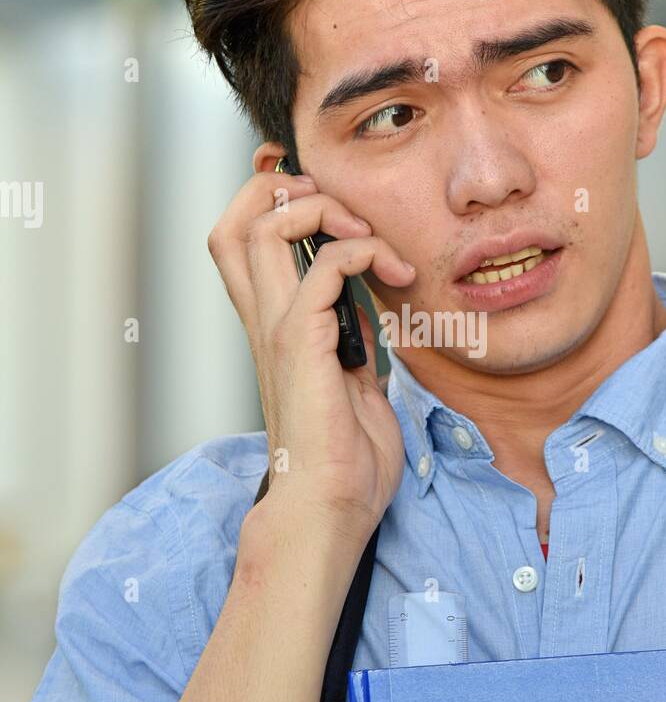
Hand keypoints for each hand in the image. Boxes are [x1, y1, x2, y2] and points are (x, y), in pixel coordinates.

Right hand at [207, 154, 413, 539]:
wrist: (330, 509)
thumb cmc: (344, 462)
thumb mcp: (355, 384)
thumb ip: (352, 342)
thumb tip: (368, 310)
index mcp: (274, 327)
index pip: (244, 240)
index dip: (275, 202)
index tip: (337, 209)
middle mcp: (264, 321)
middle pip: (238, 220)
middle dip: (292, 191)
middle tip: (348, 214)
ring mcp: (278, 330)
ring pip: (265, 227)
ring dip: (325, 212)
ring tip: (371, 238)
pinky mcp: (302, 345)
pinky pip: (323, 269)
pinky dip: (360, 251)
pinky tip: (393, 273)